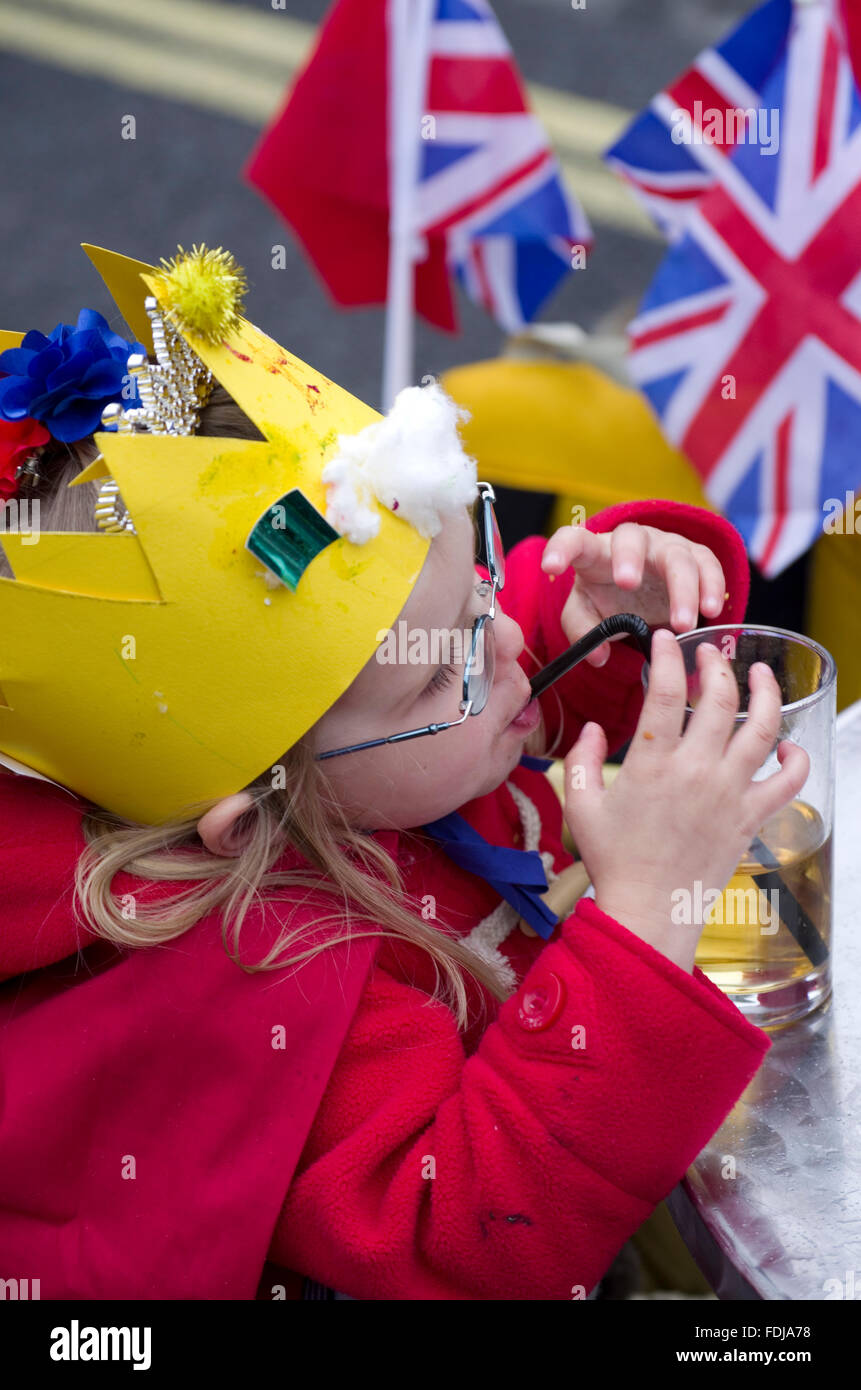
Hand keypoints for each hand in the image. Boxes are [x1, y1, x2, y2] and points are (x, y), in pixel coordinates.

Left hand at [541, 522, 727, 666]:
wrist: (645, 593)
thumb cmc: (610, 598)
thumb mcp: (588, 615)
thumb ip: (583, 631)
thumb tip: (597, 655)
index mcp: (595, 554)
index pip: (574, 540)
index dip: (561, 549)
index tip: (550, 567)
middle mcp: (630, 542)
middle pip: (630, 538)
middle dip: (629, 558)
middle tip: (627, 584)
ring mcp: (666, 545)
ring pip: (676, 556)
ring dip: (682, 589)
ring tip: (681, 624)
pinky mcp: (696, 555)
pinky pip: (707, 564)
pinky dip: (712, 586)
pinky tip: (711, 611)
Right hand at [562, 629, 809, 971]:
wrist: (650, 910)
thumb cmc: (614, 862)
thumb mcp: (581, 806)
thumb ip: (580, 760)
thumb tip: (591, 729)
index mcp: (652, 763)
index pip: (667, 689)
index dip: (668, 655)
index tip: (665, 641)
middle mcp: (696, 770)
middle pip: (720, 697)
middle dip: (717, 663)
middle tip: (711, 651)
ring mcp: (729, 793)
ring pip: (762, 728)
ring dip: (767, 693)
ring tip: (762, 673)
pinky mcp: (750, 817)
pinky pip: (787, 782)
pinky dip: (795, 760)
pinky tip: (786, 745)